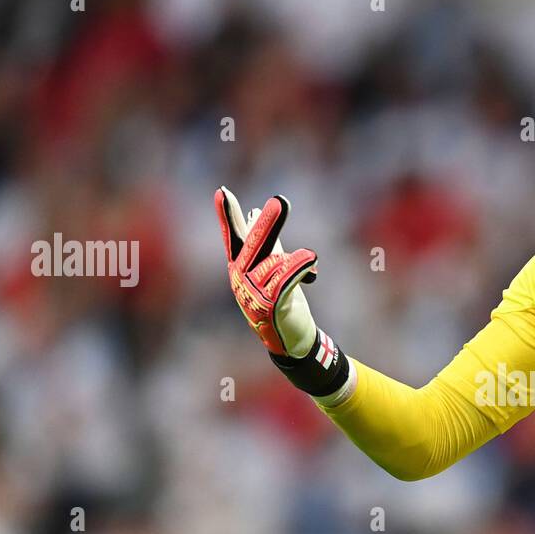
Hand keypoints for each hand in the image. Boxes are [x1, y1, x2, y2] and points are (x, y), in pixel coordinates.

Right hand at [215, 186, 318, 357]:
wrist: (291, 341)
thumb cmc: (281, 302)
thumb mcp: (274, 270)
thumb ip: (268, 244)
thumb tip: (257, 212)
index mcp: (239, 268)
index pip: (233, 238)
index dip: (228, 216)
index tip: (222, 192)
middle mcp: (241, 280)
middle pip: (254, 247)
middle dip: (267, 225)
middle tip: (279, 201)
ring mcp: (253, 295)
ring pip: (274, 265)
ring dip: (296, 260)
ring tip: (310, 256)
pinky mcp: (270, 307)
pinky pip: (286, 283)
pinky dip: (299, 271)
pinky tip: (312, 264)